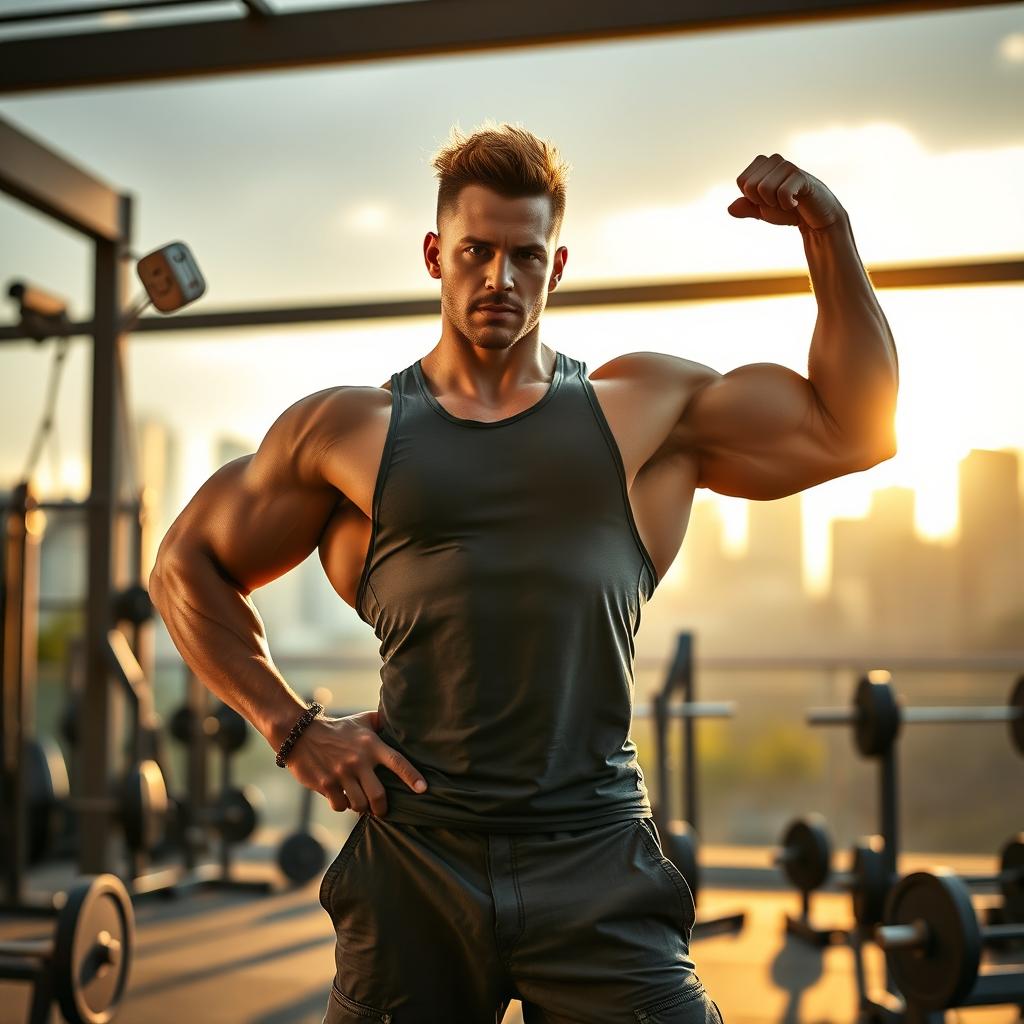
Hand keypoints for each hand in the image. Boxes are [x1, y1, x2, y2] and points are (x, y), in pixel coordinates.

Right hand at [286, 709, 426, 816]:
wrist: (300, 734)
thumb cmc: (337, 728)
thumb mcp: (361, 720)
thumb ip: (380, 722)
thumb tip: (399, 718)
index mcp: (371, 745)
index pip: (397, 761)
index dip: (412, 776)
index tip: (423, 788)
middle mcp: (358, 760)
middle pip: (379, 795)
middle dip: (382, 808)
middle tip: (382, 810)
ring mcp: (341, 773)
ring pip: (359, 804)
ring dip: (361, 808)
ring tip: (360, 803)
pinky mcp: (326, 784)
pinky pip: (341, 805)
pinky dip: (343, 805)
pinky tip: (342, 797)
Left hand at [728, 153, 844, 231]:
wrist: (813, 219)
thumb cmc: (787, 211)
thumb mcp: (762, 211)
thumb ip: (746, 208)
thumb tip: (730, 208)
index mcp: (762, 164)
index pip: (742, 181)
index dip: (752, 198)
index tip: (767, 200)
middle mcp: (774, 160)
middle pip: (750, 186)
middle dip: (762, 202)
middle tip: (779, 202)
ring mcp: (788, 166)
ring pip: (764, 189)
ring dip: (775, 204)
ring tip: (788, 201)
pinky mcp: (801, 175)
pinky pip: (782, 193)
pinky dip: (787, 205)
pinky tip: (797, 202)